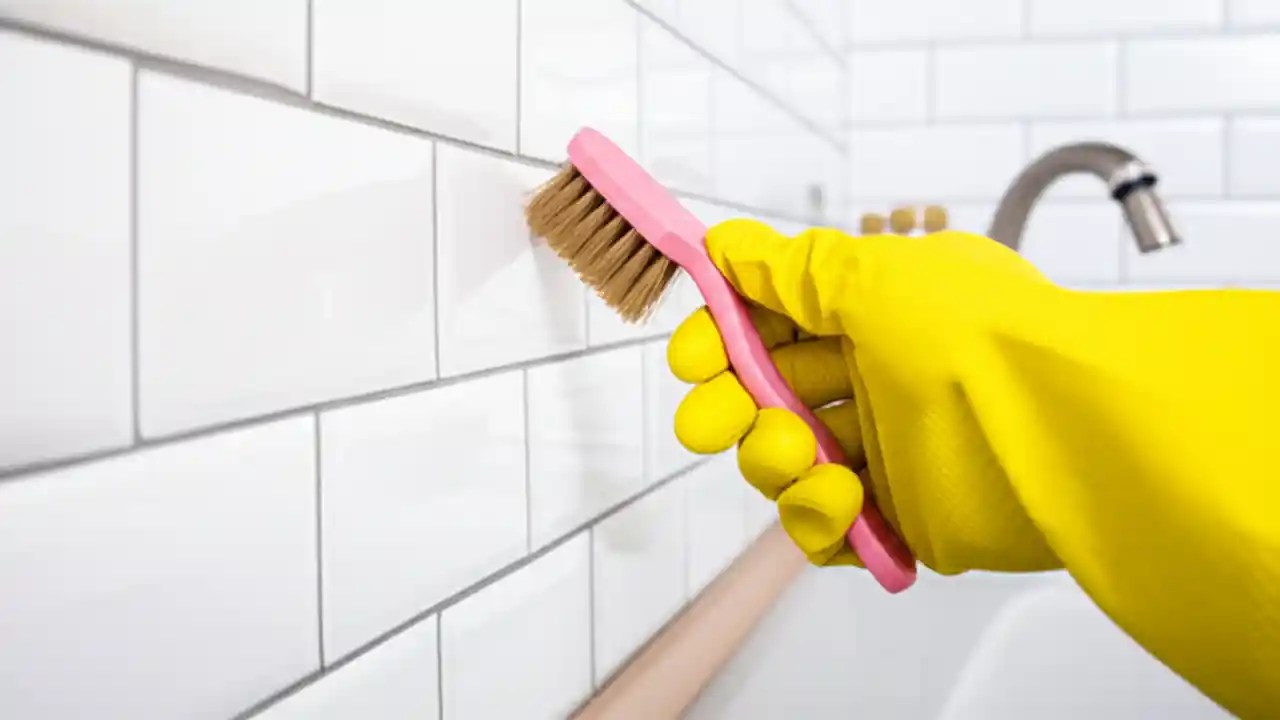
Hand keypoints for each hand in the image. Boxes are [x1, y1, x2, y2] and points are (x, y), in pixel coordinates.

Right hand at [668, 220, 1063, 573]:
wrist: (1057, 425)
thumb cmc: (973, 332)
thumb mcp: (874, 272)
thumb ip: (790, 267)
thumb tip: (726, 243)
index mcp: (871, 316)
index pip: (772, 329)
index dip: (722, 343)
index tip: (692, 358)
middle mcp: (876, 380)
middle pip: (765, 400)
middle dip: (727, 409)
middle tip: (710, 421)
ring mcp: (887, 452)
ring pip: (787, 465)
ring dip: (772, 460)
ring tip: (801, 455)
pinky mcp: (901, 519)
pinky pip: (829, 529)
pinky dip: (817, 519)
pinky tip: (840, 497)